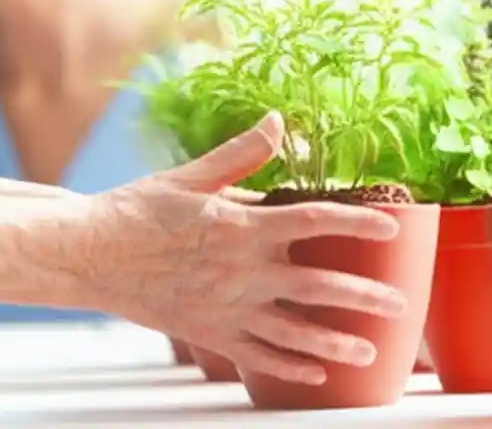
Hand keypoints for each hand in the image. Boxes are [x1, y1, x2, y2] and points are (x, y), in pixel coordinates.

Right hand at [82, 112, 405, 385]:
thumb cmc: (139, 209)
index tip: (392, 225)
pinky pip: (259, 356)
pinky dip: (290, 366)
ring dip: (338, 342)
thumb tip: (280, 119)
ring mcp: (228, 308)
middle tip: (400, 304)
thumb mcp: (191, 175)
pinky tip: (317, 373)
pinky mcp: (210, 333)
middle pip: (320, 287)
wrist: (90, 254)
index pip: (316, 221)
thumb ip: (243, 153)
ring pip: (296, 332)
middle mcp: (243, 272)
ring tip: (372, 349)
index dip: (358, 222)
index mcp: (242, 226)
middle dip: (365, 296)